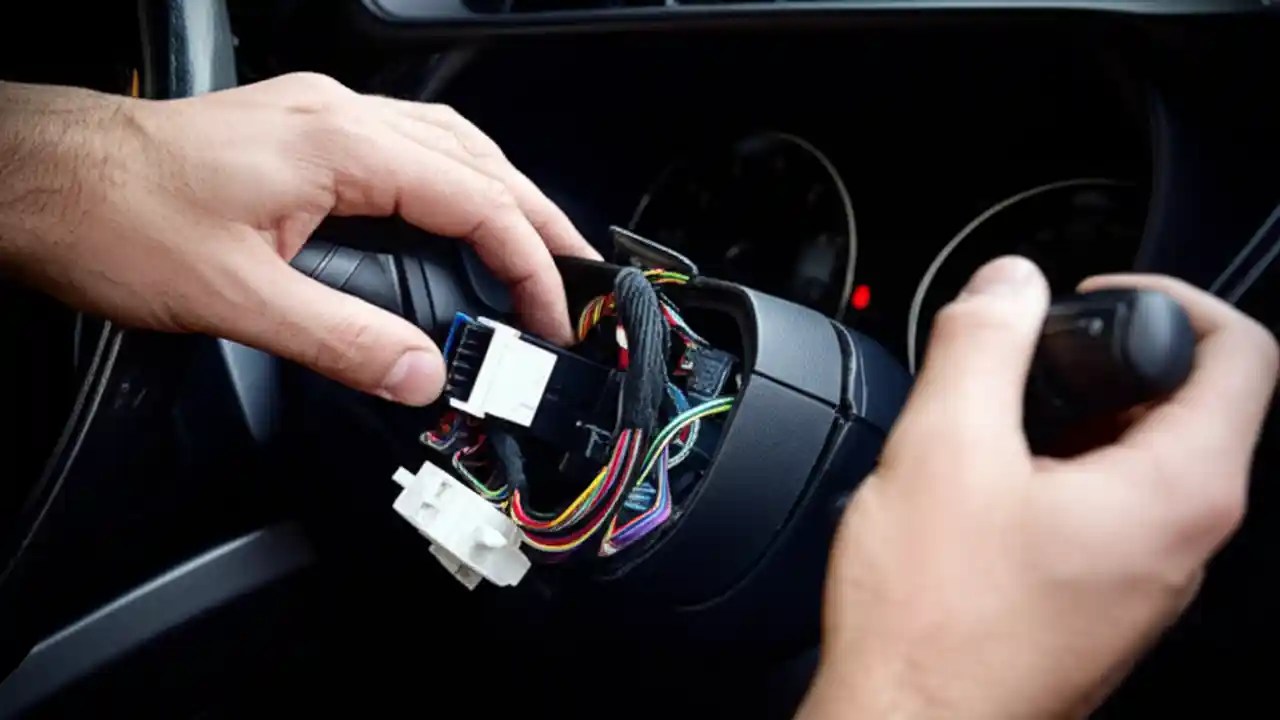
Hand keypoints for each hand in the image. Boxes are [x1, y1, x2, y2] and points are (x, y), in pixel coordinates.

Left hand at [0, 74, 598, 404]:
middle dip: (537, 218)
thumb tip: (422, 374)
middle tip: (576, 272)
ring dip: (501, 192)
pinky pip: (409, 144)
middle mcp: (340, 118)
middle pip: (479, 159)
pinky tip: (454, 209)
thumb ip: (342, 341)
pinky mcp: (300, 132)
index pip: (475, 202)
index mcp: (341, 147)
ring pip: (448, 143)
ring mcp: (320, 118)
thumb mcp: (237, 298)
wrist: (41, 177)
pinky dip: (453, 180)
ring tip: (534, 242)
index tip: (552, 313)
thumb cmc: (117, 216)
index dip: (527, 262)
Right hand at [801, 257, 1277, 718]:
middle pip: (1184, 402)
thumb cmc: (934, 623)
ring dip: (1064, 420)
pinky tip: (976, 491)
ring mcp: (1144, 577)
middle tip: (1017, 367)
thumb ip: (983, 342)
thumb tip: (1010, 282)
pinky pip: (1101, 509)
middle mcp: (1181, 542)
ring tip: (982, 432)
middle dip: (1098, 362)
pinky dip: (1050, 473)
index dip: (1168, 298)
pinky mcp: (1099, 600)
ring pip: (1134, 458)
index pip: (1241, 352)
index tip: (1090, 303)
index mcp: (1177, 493)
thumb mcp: (944, 447)